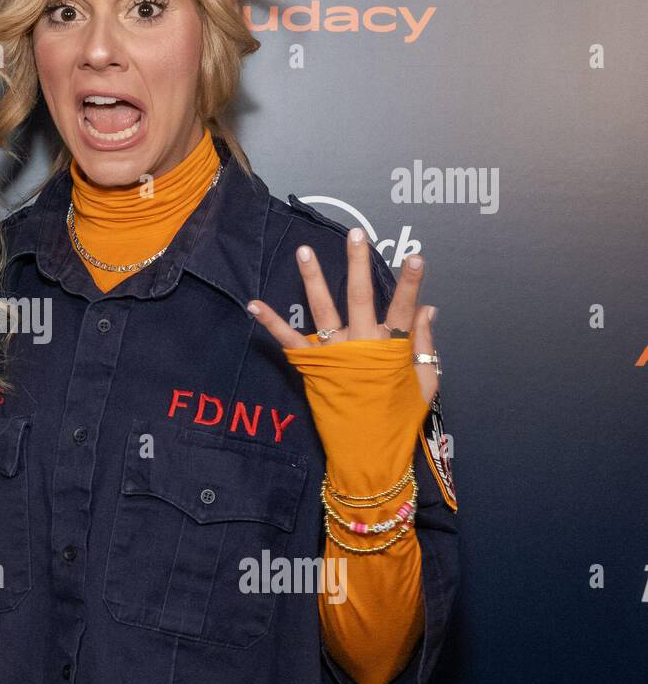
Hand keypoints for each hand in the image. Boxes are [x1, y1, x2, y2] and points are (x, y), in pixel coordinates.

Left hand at [246, 227, 438, 404]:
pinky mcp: (312, 366)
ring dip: (312, 278)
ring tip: (303, 251)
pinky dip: (270, 321)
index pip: (404, 308)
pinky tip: (253, 303)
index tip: (415, 256)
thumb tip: (428, 309)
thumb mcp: (425, 381)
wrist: (368, 450)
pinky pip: (288, 340)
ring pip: (322, 309)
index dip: (410, 284)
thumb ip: (424, 343)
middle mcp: (361, 345)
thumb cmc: (398, 417)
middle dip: (358, 263)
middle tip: (356, 234)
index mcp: (391, 348)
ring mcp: (334, 353)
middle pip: (360, 297)